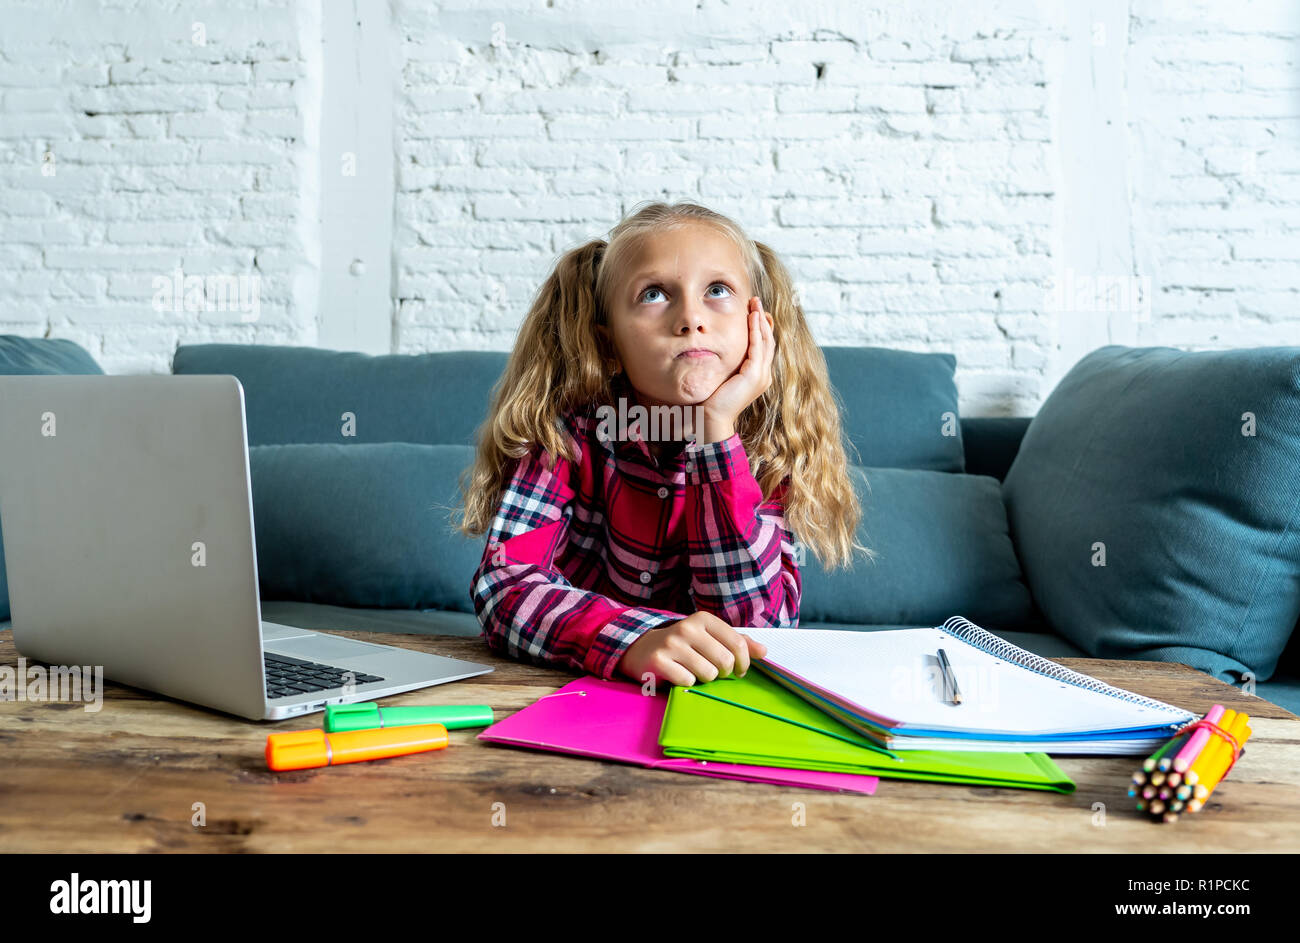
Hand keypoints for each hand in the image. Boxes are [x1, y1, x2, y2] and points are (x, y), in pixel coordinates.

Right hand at [617, 611, 768, 686]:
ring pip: (708, 674)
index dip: (744, 663)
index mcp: (704, 619)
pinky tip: (677, 675)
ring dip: (704, 679)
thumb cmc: (683, 646)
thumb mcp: (709, 638)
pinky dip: (686, 684)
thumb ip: (737, 642)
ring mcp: (672, 643)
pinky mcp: (659, 661)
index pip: (738, 644)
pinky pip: (688, 681)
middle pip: (725, 661)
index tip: (739, 671)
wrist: (641, 649)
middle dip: (723, 673)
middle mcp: (688, 627)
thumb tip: (764, 652)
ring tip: (692, 672)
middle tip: (713, 673)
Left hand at [696, 297, 774, 441]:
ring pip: (765, 341)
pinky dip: (756, 330)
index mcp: (757, 376)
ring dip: (760, 320)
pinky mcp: (753, 375)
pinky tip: (753, 317)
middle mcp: (763, 375)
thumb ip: (727, 364)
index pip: (763, 346)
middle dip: (763, 319)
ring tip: (755, 304)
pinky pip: (757, 347)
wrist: (711, 418)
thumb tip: (718, 348)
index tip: (756, 311)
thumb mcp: (722, 376)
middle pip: (768, 340)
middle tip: (756, 301)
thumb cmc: (712, 400)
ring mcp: (761, 375)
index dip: (761, 327)